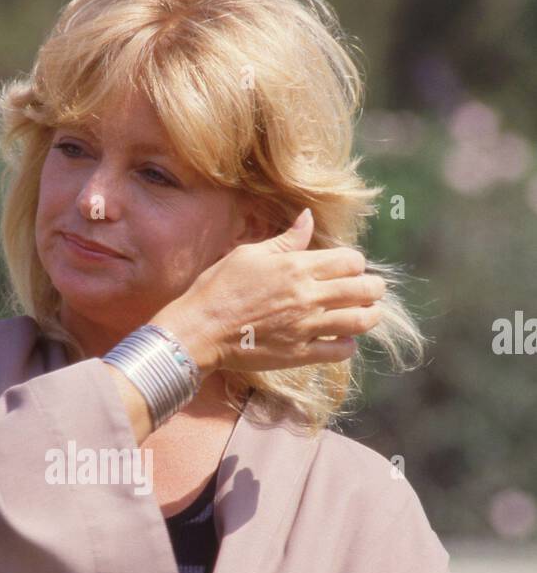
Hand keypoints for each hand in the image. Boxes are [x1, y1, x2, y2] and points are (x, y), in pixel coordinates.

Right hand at [152, 208, 385, 374]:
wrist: (199, 330)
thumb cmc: (218, 288)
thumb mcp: (249, 254)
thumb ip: (286, 240)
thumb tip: (308, 218)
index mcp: (296, 267)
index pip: (350, 261)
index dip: (356, 263)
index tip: (350, 268)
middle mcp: (307, 297)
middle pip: (363, 290)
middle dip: (374, 288)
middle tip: (373, 289)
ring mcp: (305, 327)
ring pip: (358, 321)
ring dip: (370, 315)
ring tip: (369, 313)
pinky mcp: (298, 354)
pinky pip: (338, 352)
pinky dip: (348, 345)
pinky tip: (344, 340)